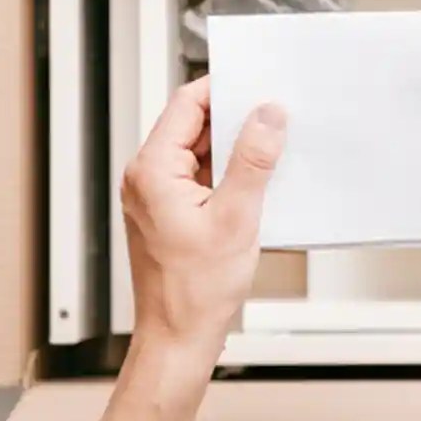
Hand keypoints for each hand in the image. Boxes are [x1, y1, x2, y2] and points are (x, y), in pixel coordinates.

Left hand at [120, 75, 286, 361]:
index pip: (187, 104)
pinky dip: (227, 173)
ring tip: (271, 149)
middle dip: (234, 118)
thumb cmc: (194, 291)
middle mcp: (146, 178)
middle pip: (192, 125)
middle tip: (274, 114)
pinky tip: (257, 181)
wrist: (178, 338)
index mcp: (152, 170)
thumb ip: (252, 160)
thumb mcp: (236, 216)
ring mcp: (156, 196)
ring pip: (198, 152)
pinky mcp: (169, 213)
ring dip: (233, 148)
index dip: (224, 88)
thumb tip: (267, 115)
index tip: (257, 82)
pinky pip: (200, 177)